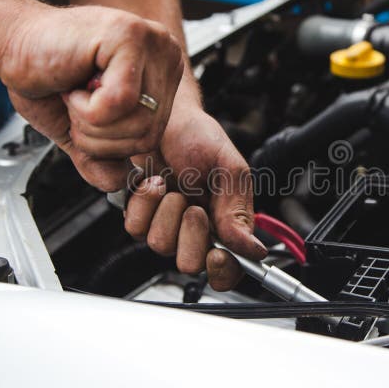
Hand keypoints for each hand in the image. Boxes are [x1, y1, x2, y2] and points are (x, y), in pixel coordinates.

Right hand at [0, 4, 183, 190]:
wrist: (9, 40)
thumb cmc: (43, 73)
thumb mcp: (77, 129)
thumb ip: (100, 158)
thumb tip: (118, 183)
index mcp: (161, 75)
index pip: (153, 137)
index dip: (109, 143)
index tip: (84, 112)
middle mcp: (165, 54)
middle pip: (149, 134)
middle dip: (100, 137)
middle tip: (75, 105)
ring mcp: (152, 42)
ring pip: (138, 121)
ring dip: (91, 122)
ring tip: (75, 94)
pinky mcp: (130, 37)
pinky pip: (121, 102)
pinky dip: (86, 108)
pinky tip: (73, 85)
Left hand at [124, 105, 266, 290]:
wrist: (166, 116)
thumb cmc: (200, 138)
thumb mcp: (230, 169)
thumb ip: (239, 210)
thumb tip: (252, 248)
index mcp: (226, 225)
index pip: (227, 269)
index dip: (222, 271)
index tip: (217, 254)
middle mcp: (196, 231)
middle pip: (191, 264)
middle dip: (191, 234)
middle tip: (194, 207)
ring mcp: (166, 225)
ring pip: (161, 245)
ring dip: (167, 212)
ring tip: (172, 185)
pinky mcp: (140, 215)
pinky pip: (136, 228)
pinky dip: (144, 202)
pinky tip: (153, 183)